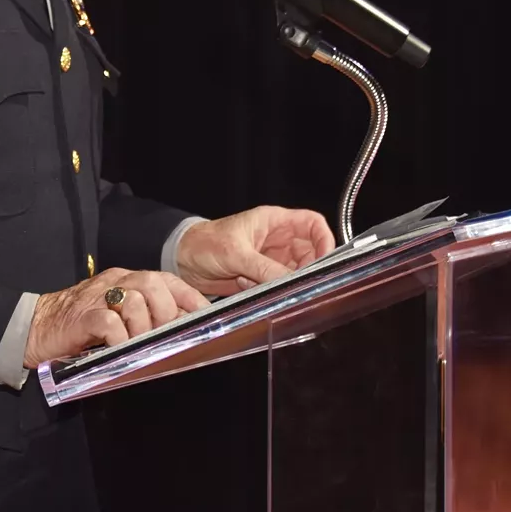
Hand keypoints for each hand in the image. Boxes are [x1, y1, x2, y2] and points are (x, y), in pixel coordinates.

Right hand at [23, 268, 209, 367]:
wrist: (34, 327)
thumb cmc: (79, 325)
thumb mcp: (116, 316)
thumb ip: (143, 316)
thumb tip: (179, 328)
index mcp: (124, 280)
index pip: (165, 279)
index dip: (189, 297)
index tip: (206, 315)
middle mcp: (113, 283)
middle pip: (152, 283)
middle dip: (166, 312)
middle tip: (163, 336)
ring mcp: (96, 298)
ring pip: (134, 301)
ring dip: (143, 328)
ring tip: (138, 345)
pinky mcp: (82, 317)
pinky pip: (109, 322)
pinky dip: (120, 338)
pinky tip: (119, 348)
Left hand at [175, 205, 334, 296]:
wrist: (183, 260)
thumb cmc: (204, 243)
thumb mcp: (235, 253)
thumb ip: (264, 268)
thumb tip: (289, 281)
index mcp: (273, 221)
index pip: (312, 224)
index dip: (324, 239)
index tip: (326, 259)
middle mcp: (276, 239)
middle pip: (309, 252)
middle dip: (304, 269)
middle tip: (294, 281)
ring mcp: (270, 258)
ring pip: (294, 272)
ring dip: (283, 282)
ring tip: (259, 282)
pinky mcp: (262, 276)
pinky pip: (278, 285)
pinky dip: (269, 290)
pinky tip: (246, 285)